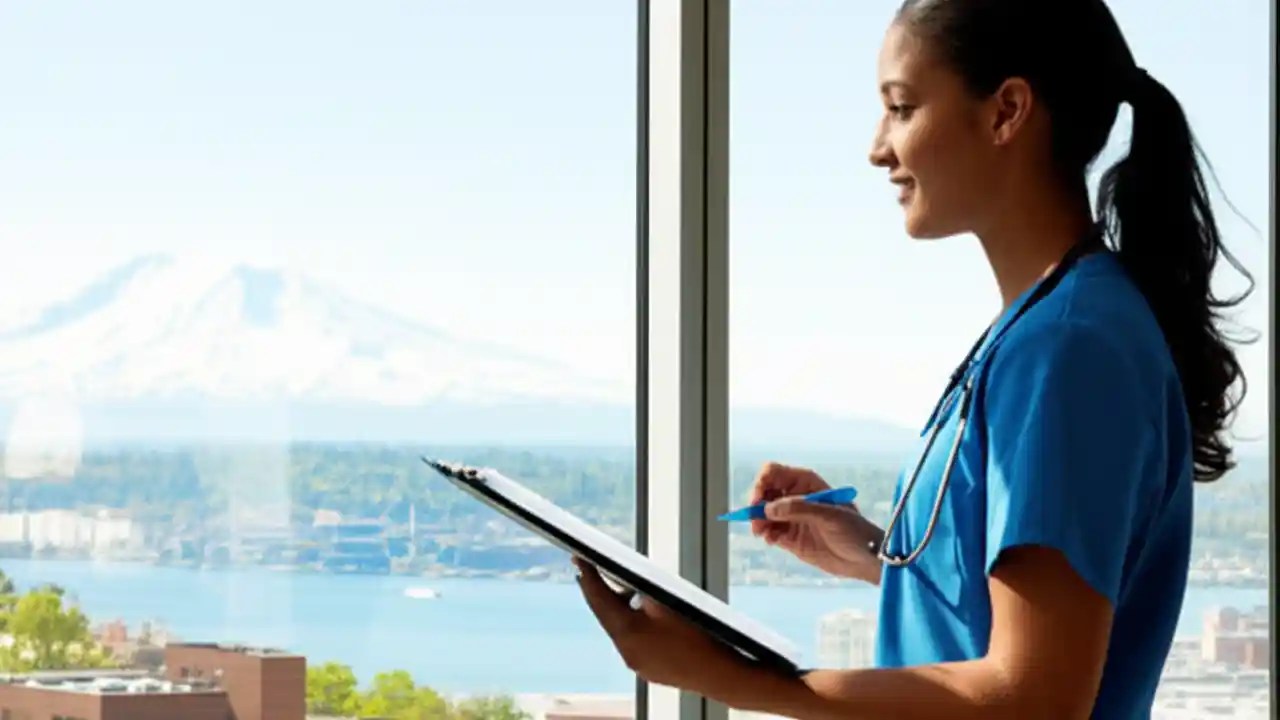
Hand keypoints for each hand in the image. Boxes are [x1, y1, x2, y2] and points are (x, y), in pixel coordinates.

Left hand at [572, 557, 752, 696]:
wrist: (721, 673)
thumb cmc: (699, 636)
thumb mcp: (669, 602)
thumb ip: (642, 590)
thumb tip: (626, 581)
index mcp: (627, 633)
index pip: (599, 599)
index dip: (589, 576)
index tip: (578, 559)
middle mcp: (626, 651)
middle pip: (605, 616)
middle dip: (597, 592)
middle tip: (586, 570)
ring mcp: (636, 663)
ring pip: (618, 629)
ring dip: (616, 609)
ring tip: (616, 589)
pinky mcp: (648, 669)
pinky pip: (632, 642)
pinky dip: (632, 626)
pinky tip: (640, 615)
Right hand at [749, 462, 884, 584]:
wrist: (866, 559)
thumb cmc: (855, 530)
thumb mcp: (829, 515)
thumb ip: (798, 509)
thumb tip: (768, 509)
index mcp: (806, 483)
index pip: (773, 473)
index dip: (762, 483)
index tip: (758, 500)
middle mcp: (796, 497)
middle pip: (764, 493)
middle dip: (756, 504)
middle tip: (755, 521)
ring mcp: (792, 518)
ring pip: (764, 513)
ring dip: (758, 521)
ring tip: (761, 533)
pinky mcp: (791, 537)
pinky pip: (770, 531)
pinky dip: (766, 534)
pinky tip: (771, 540)